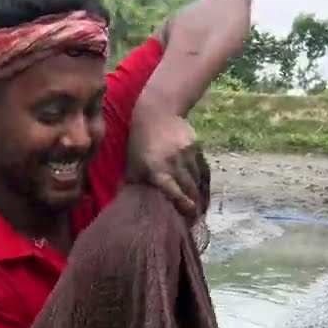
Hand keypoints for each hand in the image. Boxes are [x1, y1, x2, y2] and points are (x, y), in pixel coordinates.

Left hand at [127, 103, 201, 218]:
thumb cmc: (139, 141)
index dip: (184, 206)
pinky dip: (201, 177)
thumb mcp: (132, 163)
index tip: (189, 216)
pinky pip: (201, 167)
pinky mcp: (195, 147)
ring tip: (199, 202)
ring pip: (196, 179)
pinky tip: (200, 185)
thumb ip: (133, 182)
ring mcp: (186, 155)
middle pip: (189, 189)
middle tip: (196, 215)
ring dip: (198, 191)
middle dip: (194, 203)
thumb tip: (126, 201)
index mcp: (157, 172)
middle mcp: (174, 165)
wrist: (158, 112)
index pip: (175, 194)